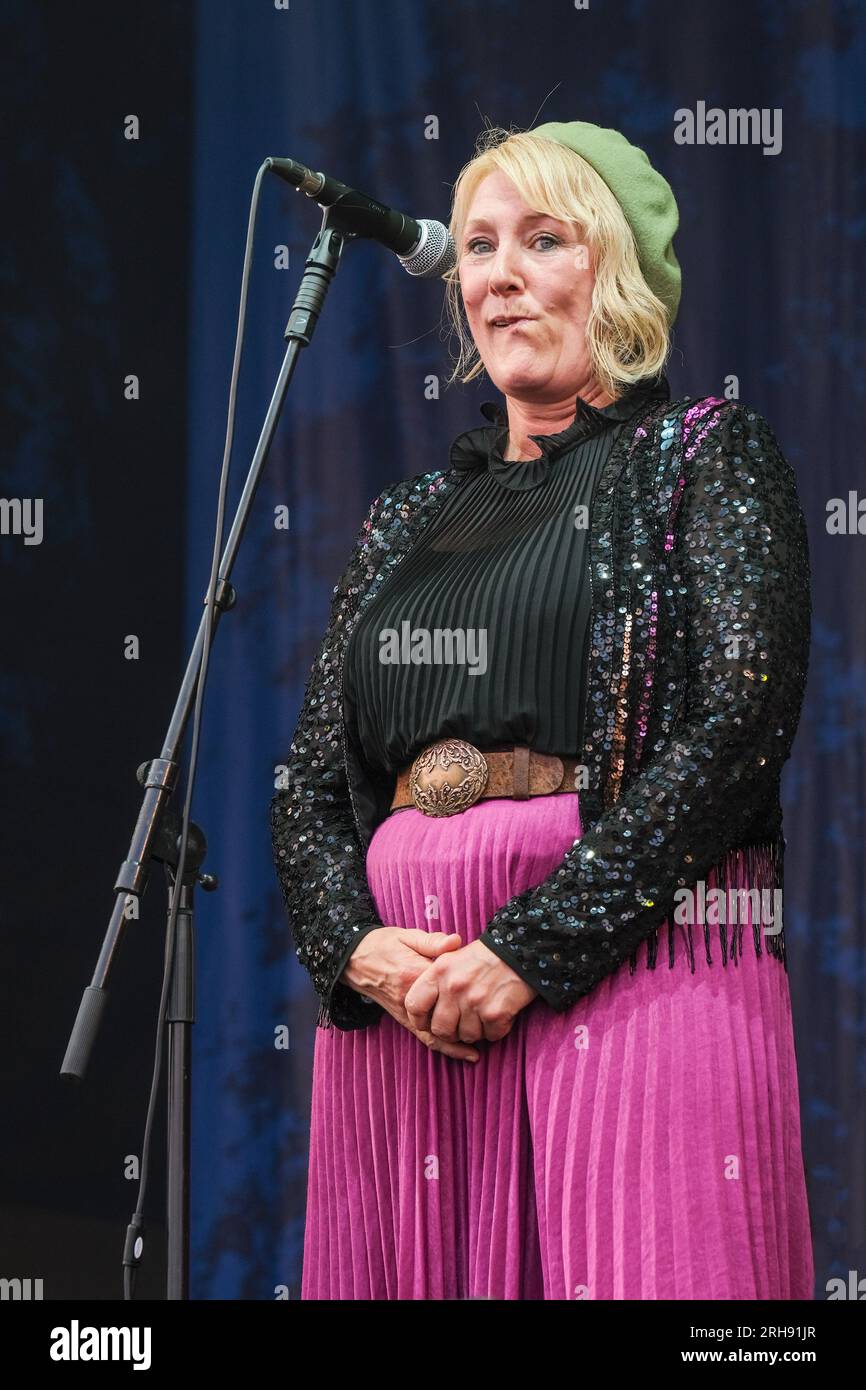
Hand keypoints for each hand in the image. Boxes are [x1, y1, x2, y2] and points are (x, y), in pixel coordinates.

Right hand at [340, 926, 481, 1061]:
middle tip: (497, 1013)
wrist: (355, 960)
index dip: (471, 983)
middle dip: (472, 1016)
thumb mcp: (408, 936)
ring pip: (439, 1034)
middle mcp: (411, 998)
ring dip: (463, 1040)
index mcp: (415, 974)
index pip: (450, 984)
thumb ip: (433, 941)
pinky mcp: (404, 1021)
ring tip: (488, 1040)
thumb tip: (456, 941)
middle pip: (449, 1013)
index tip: (491, 979)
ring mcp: (407, 1013)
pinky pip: (427, 1039)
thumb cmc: (384, 944)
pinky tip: (467, 1054)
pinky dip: (448, 1049)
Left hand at [403, 938, 537, 1044]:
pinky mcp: (495, 1013)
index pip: (414, 1005)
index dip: (419, 1020)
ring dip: (477, 1031)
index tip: (428, 1023)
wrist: (520, 950)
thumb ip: (434, 980)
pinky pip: (490, 1036)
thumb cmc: (485, 956)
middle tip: (463, 1023)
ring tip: (484, 1013)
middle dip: (451, 1032)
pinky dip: (496, 1030)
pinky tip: (500, 1014)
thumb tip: (420, 1010)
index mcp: (438, 971)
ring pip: (466, 1036)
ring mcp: (474, 1001)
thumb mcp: (452, 957)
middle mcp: (453, 987)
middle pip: (440, 1029)